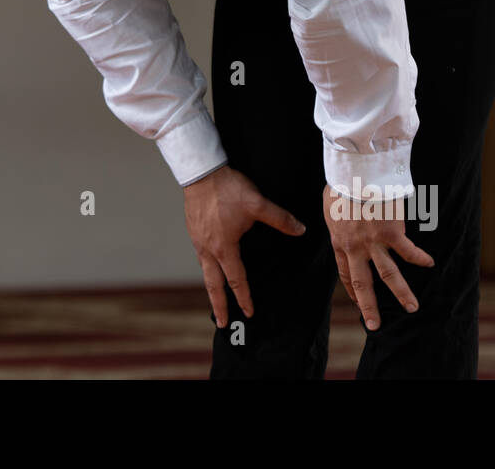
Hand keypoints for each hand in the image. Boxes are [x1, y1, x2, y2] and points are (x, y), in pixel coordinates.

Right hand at [183, 165, 305, 327]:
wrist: (201, 172)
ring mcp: (198, 240)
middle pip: (213, 284)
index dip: (244, 298)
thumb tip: (300, 230)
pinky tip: (210, 265)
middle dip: (219, 305)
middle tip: (222, 322)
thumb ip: (280, 218)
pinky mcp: (193, 230)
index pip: (236, 280)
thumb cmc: (227, 188)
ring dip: (211, 287)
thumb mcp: (257, 203)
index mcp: (225, 248)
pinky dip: (206, 268)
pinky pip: (200, 256)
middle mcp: (208, 249)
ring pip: (204, 271)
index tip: (249, 312)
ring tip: (215, 298)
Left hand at [322, 184, 434, 330]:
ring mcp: (374, 242)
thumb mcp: (329, 204)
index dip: (353, 289)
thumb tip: (338, 217)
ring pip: (389, 275)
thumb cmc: (341, 183)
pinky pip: (409, 252)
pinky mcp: (392, 233)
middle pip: (363, 283)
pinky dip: (420, 258)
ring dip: (402, 293)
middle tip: (374, 325)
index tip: (359, 302)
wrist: (355, 173)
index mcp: (339, 241)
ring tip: (412, 307)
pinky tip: (430, 263)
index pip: (346, 273)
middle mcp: (355, 247)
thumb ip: (336, 218)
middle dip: (369, 306)